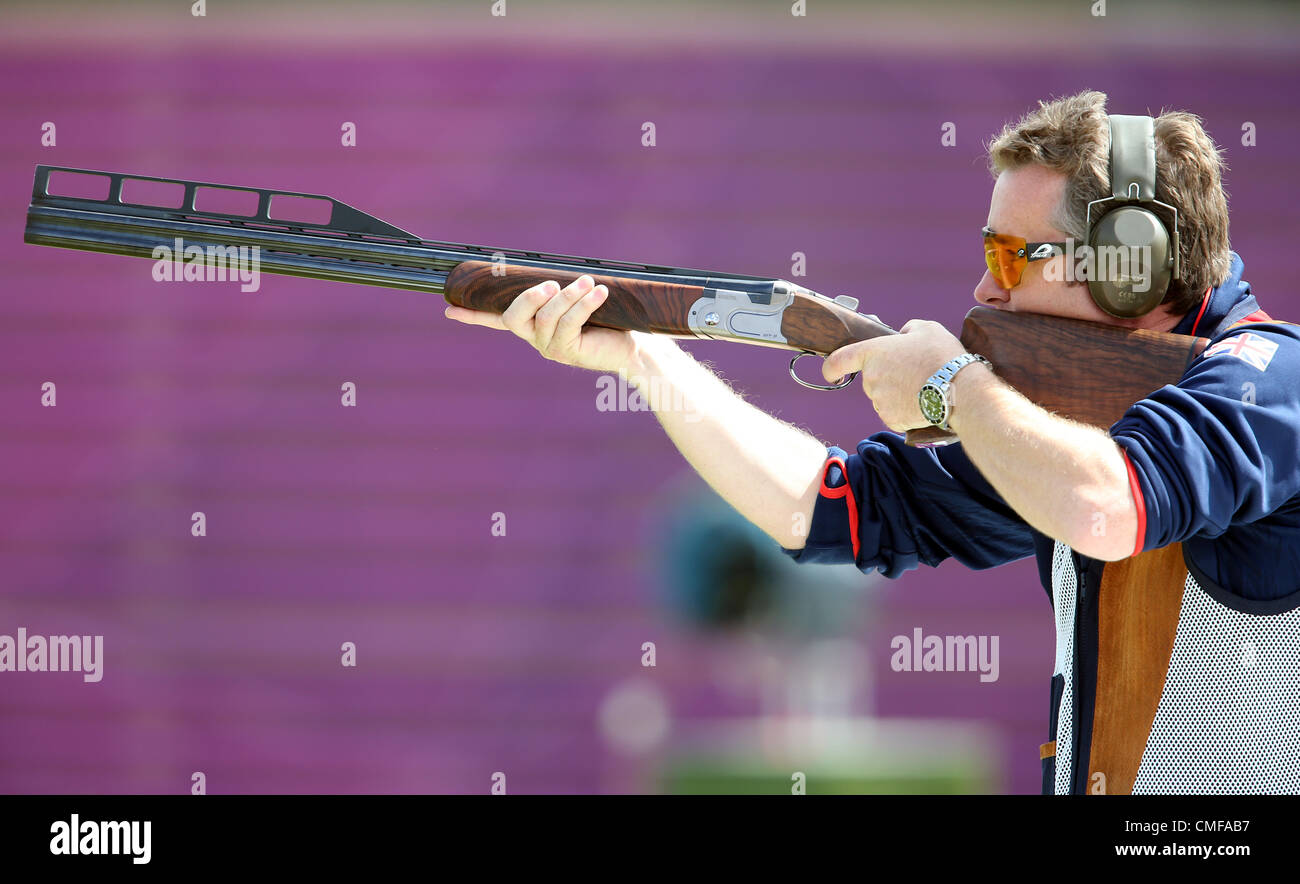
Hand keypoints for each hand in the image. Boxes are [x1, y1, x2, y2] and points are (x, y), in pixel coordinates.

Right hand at [443, 274, 642, 373]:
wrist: (632, 344)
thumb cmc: (606, 318)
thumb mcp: (578, 300)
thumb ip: (561, 288)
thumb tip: (554, 271)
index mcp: (532, 324)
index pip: (496, 319)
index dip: (472, 315)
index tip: (448, 308)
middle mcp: (536, 337)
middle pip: (514, 317)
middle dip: (529, 297)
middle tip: (551, 284)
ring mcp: (550, 347)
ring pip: (547, 317)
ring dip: (569, 296)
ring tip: (589, 283)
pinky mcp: (569, 352)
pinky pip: (570, 323)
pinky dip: (584, 304)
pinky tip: (599, 293)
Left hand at [822, 319, 968, 430]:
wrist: (960, 390)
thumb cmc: (943, 355)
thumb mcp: (926, 329)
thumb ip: (906, 331)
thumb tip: (901, 337)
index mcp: (873, 353)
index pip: (838, 361)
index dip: (831, 367)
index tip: (832, 373)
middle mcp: (871, 379)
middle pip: (871, 379)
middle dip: (887, 376)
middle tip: (912, 371)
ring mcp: (879, 401)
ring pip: (883, 397)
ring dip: (896, 393)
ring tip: (922, 386)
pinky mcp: (891, 419)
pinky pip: (892, 413)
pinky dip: (904, 409)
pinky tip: (921, 401)